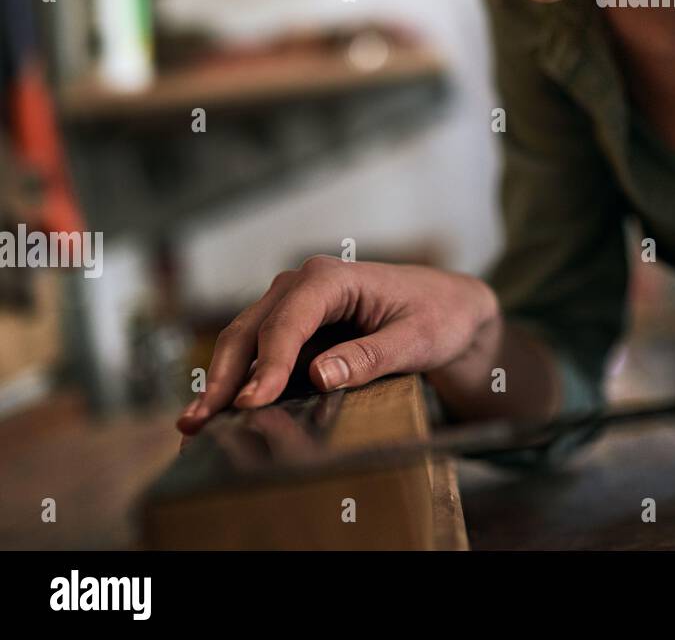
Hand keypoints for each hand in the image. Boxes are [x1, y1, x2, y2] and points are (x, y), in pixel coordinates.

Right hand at [175, 257, 497, 434]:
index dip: (267, 363)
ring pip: (245, 340)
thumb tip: (319, 375)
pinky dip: (238, 380)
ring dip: (220, 380)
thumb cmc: (439, 316)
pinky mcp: (296, 329)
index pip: (290, 321)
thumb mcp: (417, 339)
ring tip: (194, 425)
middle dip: (224, 375)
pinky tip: (220, 413)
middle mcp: (306, 284)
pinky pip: (259, 353)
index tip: (251, 401)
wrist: (452, 308)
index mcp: (334, 277)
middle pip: (252, 329)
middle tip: (201, 422)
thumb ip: (371, 356)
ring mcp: (295, 305)